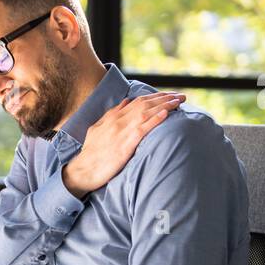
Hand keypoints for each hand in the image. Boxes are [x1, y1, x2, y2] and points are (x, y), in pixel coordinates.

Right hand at [62, 92, 183, 197]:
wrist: (83, 170)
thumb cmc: (91, 153)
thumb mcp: (97, 128)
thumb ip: (111, 114)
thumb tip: (126, 101)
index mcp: (112, 117)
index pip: (138, 101)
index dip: (155, 96)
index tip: (169, 95)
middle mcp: (118, 121)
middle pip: (145, 104)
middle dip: (165, 98)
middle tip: (181, 96)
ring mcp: (122, 132)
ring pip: (146, 113)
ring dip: (164, 106)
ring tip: (179, 102)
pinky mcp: (125, 145)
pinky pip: (143, 129)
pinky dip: (155, 120)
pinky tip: (166, 114)